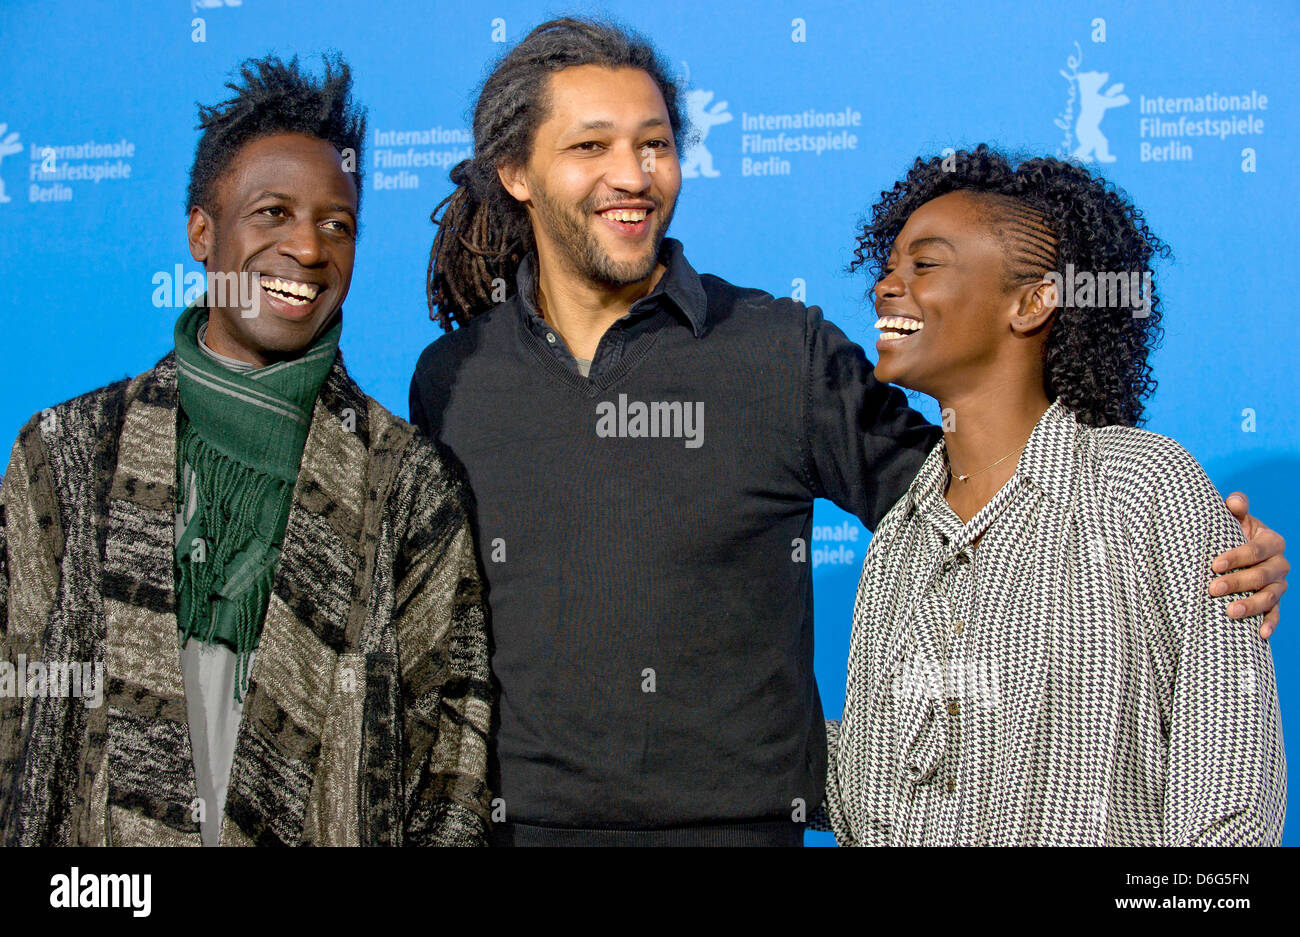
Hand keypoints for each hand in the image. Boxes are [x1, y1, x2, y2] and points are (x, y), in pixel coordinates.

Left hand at [1210, 492, 1286, 637]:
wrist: (1237, 554)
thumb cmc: (1232, 534)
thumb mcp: (1234, 519)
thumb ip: (1236, 507)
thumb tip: (1234, 501)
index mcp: (1272, 542)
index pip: (1257, 550)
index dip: (1237, 557)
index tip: (1215, 565)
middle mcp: (1280, 565)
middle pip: (1261, 575)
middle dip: (1237, 582)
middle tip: (1212, 588)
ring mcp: (1279, 586)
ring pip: (1269, 597)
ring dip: (1251, 605)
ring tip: (1230, 612)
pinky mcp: (1275, 603)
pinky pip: (1275, 614)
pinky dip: (1270, 624)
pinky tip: (1261, 634)